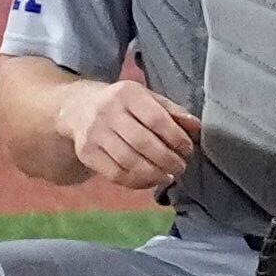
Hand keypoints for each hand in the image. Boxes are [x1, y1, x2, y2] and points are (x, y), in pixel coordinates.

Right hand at [71, 75, 199, 195]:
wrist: (78, 108)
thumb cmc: (123, 105)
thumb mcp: (147, 99)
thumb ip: (172, 112)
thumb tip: (196, 127)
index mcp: (127, 93)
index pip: (156, 118)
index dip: (176, 138)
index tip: (188, 150)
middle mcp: (107, 112)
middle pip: (142, 142)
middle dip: (167, 159)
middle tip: (181, 167)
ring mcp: (94, 134)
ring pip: (128, 162)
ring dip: (154, 174)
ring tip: (168, 176)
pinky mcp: (86, 153)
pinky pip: (115, 174)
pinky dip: (137, 182)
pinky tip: (150, 180)